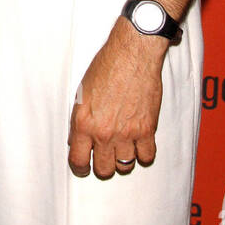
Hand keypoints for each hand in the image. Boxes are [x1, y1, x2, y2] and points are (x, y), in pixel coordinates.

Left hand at [68, 21, 165, 178]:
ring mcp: (126, 133)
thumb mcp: (82, 93)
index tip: (84, 167)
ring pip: (125, 166)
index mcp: (84, 123)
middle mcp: (104, 132)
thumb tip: (77, 139)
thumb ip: (79, 120)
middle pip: (103, 169)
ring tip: (123, 148)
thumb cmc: (107, 67)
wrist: (132, 54)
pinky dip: (144, 153)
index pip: (78, 161)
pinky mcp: (147, 129)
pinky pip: (147, 156)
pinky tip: (140, 144)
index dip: (80, 168)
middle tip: (105, 157)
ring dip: (123, 159)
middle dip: (103, 165)